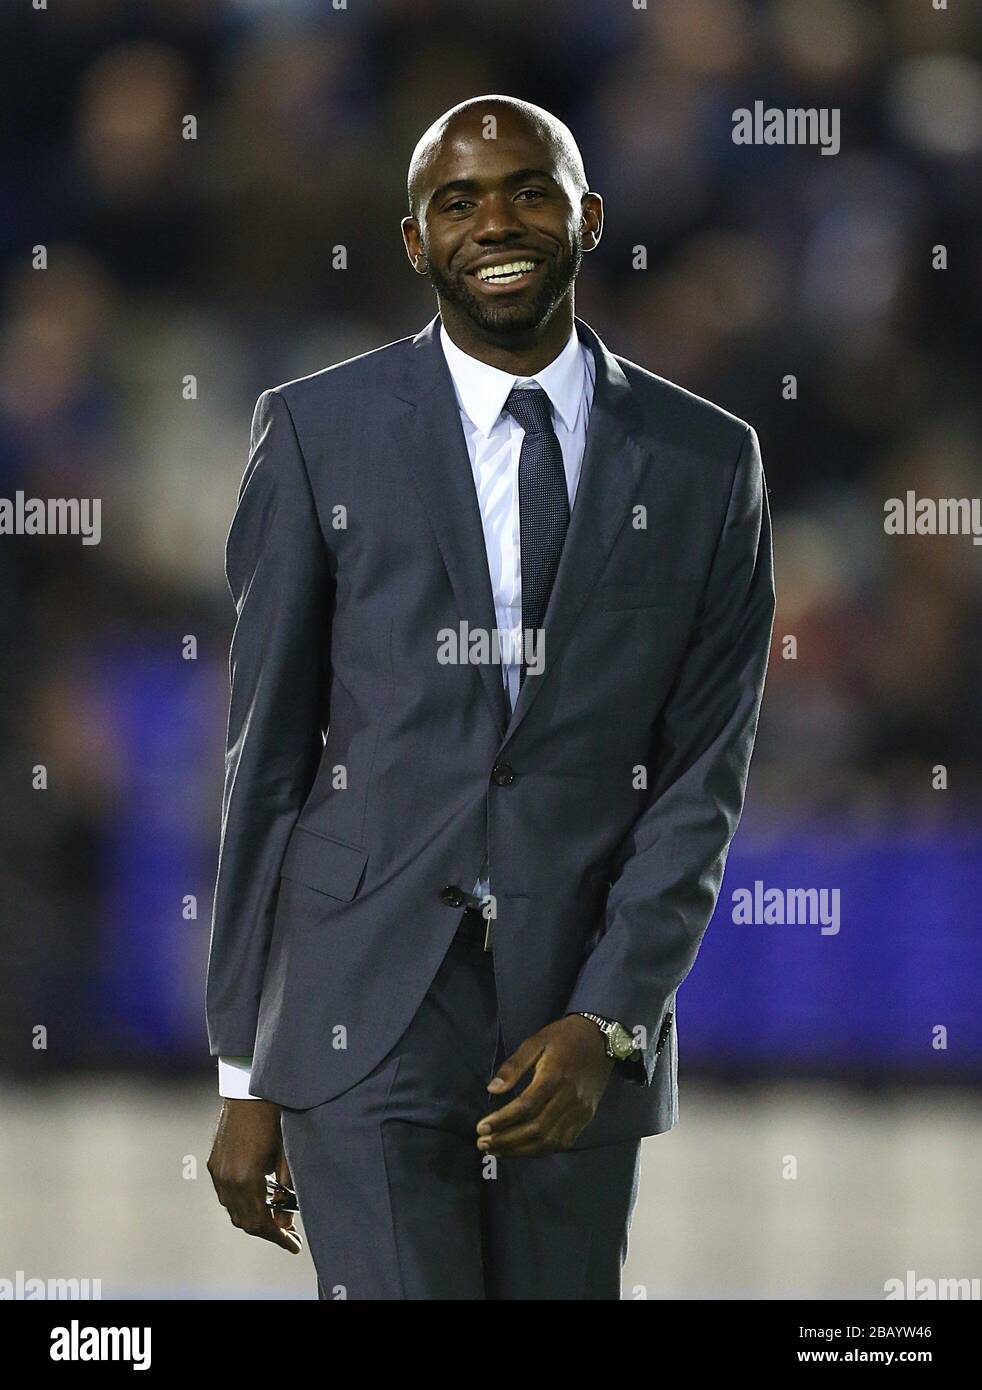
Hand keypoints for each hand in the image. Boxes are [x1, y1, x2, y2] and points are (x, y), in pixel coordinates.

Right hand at [207, 1099, 301, 1252]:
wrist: (250, 1090)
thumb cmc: (274, 1118)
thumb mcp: (286, 1155)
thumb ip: (286, 1191)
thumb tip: (285, 1221)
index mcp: (246, 1179)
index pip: (259, 1223)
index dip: (277, 1237)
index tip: (293, 1245)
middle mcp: (226, 1179)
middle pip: (243, 1221)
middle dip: (266, 1231)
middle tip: (289, 1234)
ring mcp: (217, 1171)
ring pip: (232, 1209)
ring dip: (253, 1218)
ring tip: (276, 1218)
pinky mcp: (214, 1162)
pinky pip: (226, 1193)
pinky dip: (241, 1203)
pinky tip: (259, 1198)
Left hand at [475, 1015, 613, 1157]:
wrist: (601, 1039)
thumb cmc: (563, 1038)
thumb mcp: (536, 1041)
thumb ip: (514, 1065)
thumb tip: (492, 1088)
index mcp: (555, 1075)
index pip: (526, 1106)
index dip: (502, 1120)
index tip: (481, 1127)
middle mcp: (569, 1097)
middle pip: (536, 1128)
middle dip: (507, 1140)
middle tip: (483, 1144)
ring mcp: (580, 1111)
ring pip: (549, 1141)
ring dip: (520, 1151)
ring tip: (497, 1151)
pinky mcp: (586, 1118)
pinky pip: (562, 1142)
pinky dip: (540, 1151)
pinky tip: (522, 1151)